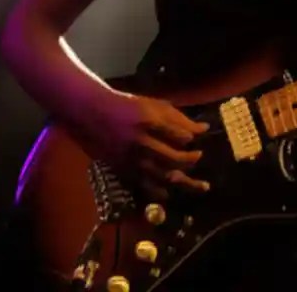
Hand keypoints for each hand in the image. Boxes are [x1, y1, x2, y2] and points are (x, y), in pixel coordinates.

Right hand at [82, 90, 210, 200]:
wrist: (92, 114)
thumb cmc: (127, 106)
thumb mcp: (153, 105)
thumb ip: (178, 117)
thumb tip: (204, 128)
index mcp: (149, 121)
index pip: (180, 135)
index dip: (190, 138)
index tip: (193, 138)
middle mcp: (141, 142)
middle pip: (174, 159)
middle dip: (190, 159)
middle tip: (198, 156)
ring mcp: (132, 159)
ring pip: (163, 176)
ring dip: (183, 180)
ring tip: (197, 182)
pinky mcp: (124, 170)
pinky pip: (147, 186)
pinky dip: (161, 190)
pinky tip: (170, 189)